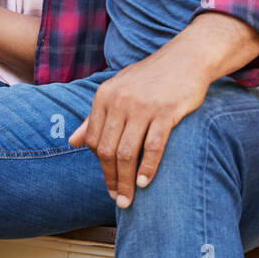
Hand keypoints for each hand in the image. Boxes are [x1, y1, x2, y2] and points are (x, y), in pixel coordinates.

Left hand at [69, 54, 211, 208]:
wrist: (186, 58)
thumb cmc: (150, 77)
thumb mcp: (118, 90)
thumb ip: (95, 117)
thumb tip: (72, 142)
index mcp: (104, 96)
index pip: (94, 140)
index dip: (100, 165)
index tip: (109, 182)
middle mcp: (120, 100)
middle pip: (108, 150)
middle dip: (111, 180)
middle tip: (118, 200)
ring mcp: (142, 106)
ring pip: (128, 153)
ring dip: (126, 181)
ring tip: (129, 200)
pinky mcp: (166, 111)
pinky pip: (153, 146)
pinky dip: (147, 168)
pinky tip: (145, 183)